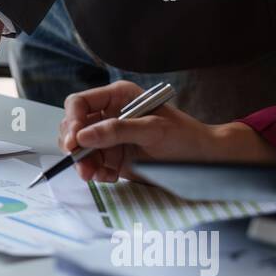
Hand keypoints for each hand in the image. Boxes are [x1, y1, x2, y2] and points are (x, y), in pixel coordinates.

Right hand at [59, 81, 275, 182]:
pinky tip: (110, 177)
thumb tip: (83, 136)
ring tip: (95, 175)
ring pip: (80, 148)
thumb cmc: (184, 136)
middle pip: (74, 126)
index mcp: (117, 97)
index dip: (73, 121)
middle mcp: (109, 115)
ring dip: (83, 163)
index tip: (74, 141)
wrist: (203, 159)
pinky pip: (92, 164)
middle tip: (81, 163)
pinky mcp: (113, 156)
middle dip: (74, 146)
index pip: (80, 103)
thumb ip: (118, 131)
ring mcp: (109, 137)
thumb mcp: (153, 129)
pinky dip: (95, 173)